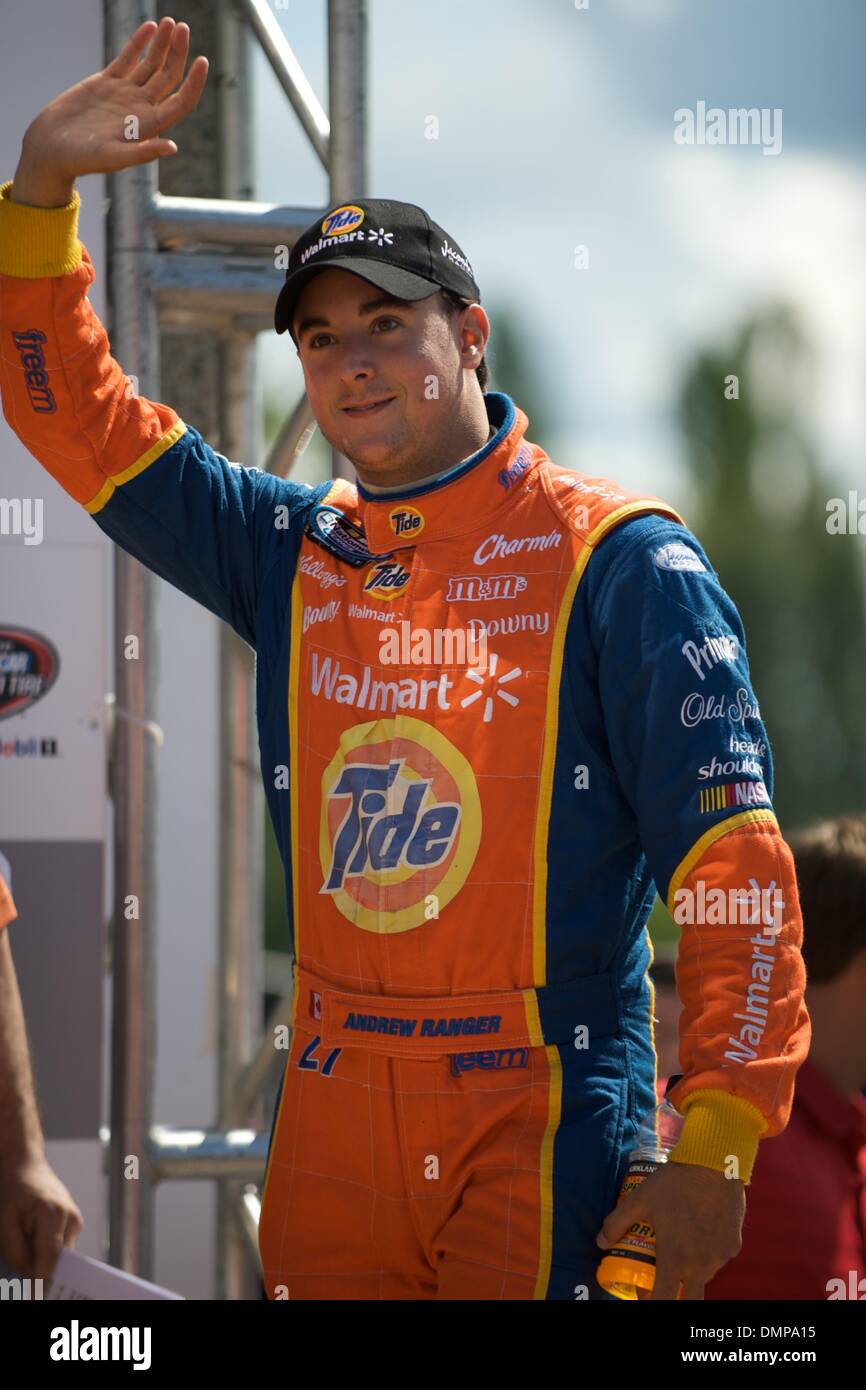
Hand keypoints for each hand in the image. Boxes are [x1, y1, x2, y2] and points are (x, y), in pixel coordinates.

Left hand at [0, 1154, 83, 1282]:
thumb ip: (16, 1250)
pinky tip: (34, 1248)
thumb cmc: (13, 1190)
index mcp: (52, 1214)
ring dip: (44, 1262)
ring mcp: (75, 1220)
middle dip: (42, 1275)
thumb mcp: (4, 1221)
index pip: (50, 1258)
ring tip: (26, 1255)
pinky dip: (48, 1254)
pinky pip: (62, 1248)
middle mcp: (70, 1218)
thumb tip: (28, 1275)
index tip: (34, 1301)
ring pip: (62, 1257)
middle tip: (27, 1291)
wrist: (26, 1165)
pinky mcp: (74, 1223)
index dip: (41, 1283)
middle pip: (59, 1261)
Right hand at [12, 17, 207, 205]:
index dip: (194, 83)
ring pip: (150, 64)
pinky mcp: (107, 82)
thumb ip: (142, 153)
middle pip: (168, 77)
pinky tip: (150, 27)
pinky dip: (139, 43)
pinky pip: (128, 58)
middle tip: (183, 28)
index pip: (181, 102)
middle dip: (178, 53)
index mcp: (149, 126)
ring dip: (162, 44)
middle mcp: (141, 108)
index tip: (203, 61)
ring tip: (171, 23)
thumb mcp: (113, 157)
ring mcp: (125, 93)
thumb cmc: (82, 159)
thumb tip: (172, 146)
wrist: (53, 148)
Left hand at [596, 1160, 744, 1299]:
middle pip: (690, 1299)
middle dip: (676, 1296)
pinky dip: (708, 1255)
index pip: (665, 1300)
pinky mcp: (734, 1246)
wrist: (715, 1164)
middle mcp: (701, 1266)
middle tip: (664, 1282)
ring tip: (681, 1249)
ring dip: (692, 1273)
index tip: (644, 1297)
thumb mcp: (640, 1199)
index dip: (652, 1302)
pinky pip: (718, 1259)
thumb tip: (600, 1242)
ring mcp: (720, 1258)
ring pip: (705, 1278)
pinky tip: (700, 1233)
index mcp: (675, 1259)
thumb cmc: (674, 1182)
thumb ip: (617, 1222)